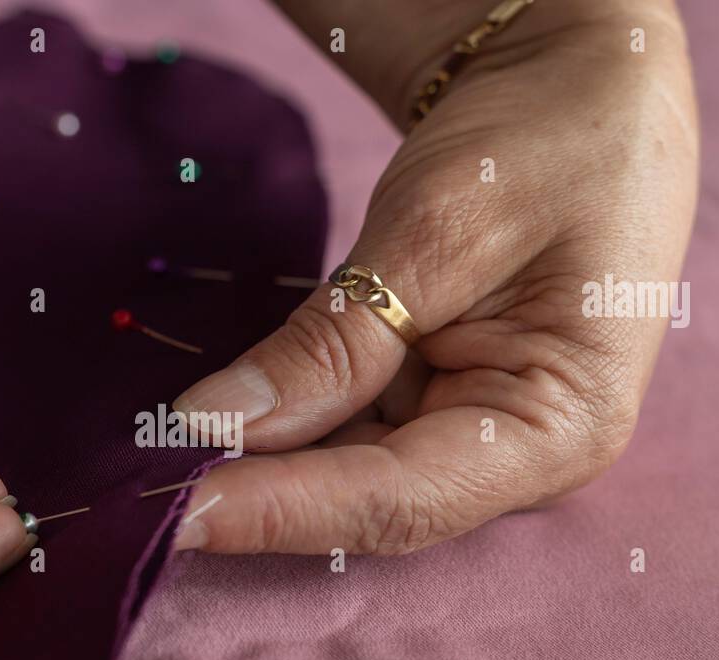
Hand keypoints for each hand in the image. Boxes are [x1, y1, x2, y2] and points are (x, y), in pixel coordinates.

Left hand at [173, 0, 697, 552]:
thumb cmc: (548, 139)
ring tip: (153, 466)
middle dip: (258, 497)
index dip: (283, 512)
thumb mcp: (437, 231)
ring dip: (257, 466)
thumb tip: (212, 428)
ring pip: (343, 475)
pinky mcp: (430, 402)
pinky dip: (279, 425)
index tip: (175, 515)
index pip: (399, 501)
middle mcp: (518, 455)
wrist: (579, 85)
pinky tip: (212, 424)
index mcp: (560, 426)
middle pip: (366, 504)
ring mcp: (471, 432)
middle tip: (139, 498)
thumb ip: (334, 343)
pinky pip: (343, 432)